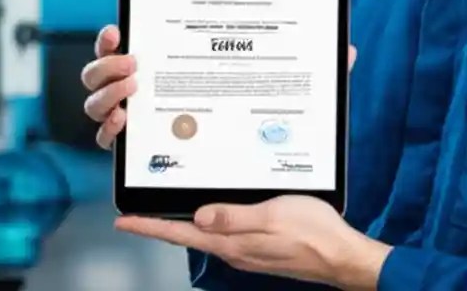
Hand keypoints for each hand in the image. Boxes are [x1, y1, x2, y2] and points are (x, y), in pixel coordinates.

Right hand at [81, 34, 355, 150]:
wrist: (264, 195)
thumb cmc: (268, 123)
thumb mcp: (289, 92)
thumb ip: (314, 69)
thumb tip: (348, 49)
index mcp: (176, 61)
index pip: (134, 41)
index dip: (117, 34)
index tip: (121, 29)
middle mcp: (149, 88)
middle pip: (104, 70)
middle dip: (107, 64)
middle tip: (131, 64)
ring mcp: (140, 120)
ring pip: (98, 103)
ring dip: (105, 94)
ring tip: (129, 94)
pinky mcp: (140, 151)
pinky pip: (110, 141)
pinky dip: (108, 132)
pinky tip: (124, 126)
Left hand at [115, 196, 389, 289]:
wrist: (342, 256)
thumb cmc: (313, 233)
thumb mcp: (272, 215)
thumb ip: (234, 216)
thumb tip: (198, 216)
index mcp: (232, 242)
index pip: (180, 233)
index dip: (150, 226)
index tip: (124, 221)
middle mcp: (235, 251)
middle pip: (189, 235)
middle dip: (162, 224)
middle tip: (139, 213)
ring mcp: (248, 253)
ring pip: (208, 236)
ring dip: (186, 223)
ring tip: (169, 210)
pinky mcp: (261, 251)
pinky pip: (228, 236)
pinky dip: (213, 224)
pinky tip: (216, 214)